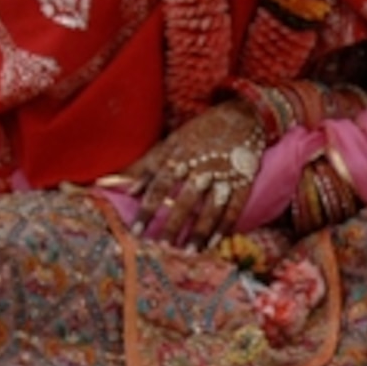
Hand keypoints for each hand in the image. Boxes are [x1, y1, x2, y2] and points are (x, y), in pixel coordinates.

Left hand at [125, 102, 265, 246]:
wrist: (243, 114)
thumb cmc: (201, 131)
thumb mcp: (172, 142)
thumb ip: (147, 164)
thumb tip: (122, 185)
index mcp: (181, 156)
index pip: (160, 186)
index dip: (147, 209)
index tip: (137, 231)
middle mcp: (202, 166)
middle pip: (185, 200)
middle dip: (173, 225)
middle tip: (162, 246)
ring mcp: (225, 174)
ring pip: (210, 207)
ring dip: (199, 231)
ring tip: (188, 251)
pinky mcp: (244, 180)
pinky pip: (234, 207)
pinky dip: (225, 226)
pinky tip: (214, 242)